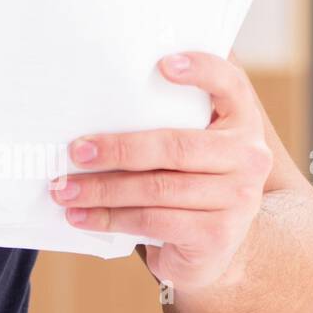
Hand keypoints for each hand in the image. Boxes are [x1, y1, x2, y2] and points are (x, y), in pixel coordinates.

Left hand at [50, 52, 272, 290]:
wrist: (214, 247)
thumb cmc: (185, 181)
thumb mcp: (185, 149)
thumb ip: (162, 122)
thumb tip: (89, 106)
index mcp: (241, 122)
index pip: (230, 85)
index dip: (202, 70)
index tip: (162, 64)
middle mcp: (249, 158)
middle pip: (175, 147)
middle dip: (117, 149)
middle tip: (75, 151)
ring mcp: (238, 199)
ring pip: (157, 188)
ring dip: (102, 189)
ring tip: (63, 189)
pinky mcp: (217, 236)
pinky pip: (153, 221)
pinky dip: (110, 218)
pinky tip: (81, 216)